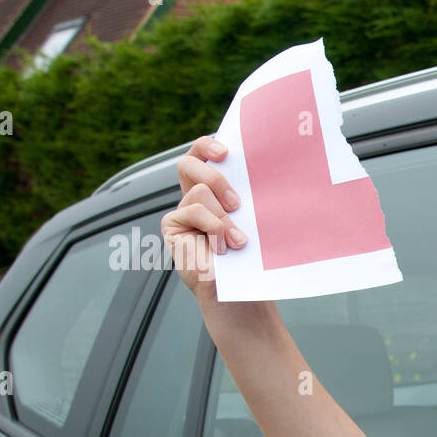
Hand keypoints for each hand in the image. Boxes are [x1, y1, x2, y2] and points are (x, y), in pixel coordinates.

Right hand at [160, 136, 252, 309]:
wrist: (239, 290)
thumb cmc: (250, 257)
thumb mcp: (251, 221)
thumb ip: (247, 198)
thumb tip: (264, 173)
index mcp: (214, 190)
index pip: (202, 155)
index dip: (207, 146)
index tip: (226, 151)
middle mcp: (193, 196)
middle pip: (187, 163)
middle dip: (213, 176)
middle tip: (235, 202)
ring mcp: (181, 211)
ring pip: (198, 192)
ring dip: (222, 217)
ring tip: (237, 240)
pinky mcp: (172, 226)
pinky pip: (192, 211)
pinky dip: (213, 228)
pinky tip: (222, 247)